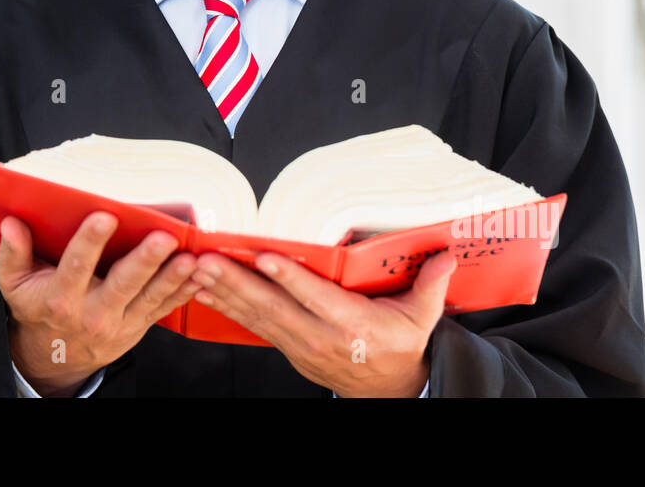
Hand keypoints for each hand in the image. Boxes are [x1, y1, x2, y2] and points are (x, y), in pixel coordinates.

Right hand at [0, 210, 202, 395]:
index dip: (89, 242)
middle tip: (162, 237)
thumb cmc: (39, 308)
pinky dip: (185, 291)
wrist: (56, 354)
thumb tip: (11, 223)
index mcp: (61, 297)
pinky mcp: (140, 324)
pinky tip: (201, 272)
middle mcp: (92, 311)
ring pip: (150, 297)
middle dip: (144, 260)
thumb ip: (13, 254)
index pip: (75, 267)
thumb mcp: (15, 284)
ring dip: (172, 277)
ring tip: (190, 257)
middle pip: (121, 284)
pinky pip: (166, 307)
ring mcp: (120, 321)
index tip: (104, 216)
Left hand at [188, 249, 456, 396]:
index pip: (316, 298)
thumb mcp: (423, 319)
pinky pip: (253, 325)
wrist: (389, 390)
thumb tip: (447, 255)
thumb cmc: (402, 345)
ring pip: (257, 315)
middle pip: (274, 307)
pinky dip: (228, 306)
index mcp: (352, 325)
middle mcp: (320, 336)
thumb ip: (431, 285)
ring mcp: (300, 345)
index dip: (289, 278)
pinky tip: (205, 290)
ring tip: (197, 269)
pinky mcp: (288, 348)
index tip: (264, 257)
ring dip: (224, 291)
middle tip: (208, 259)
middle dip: (237, 281)